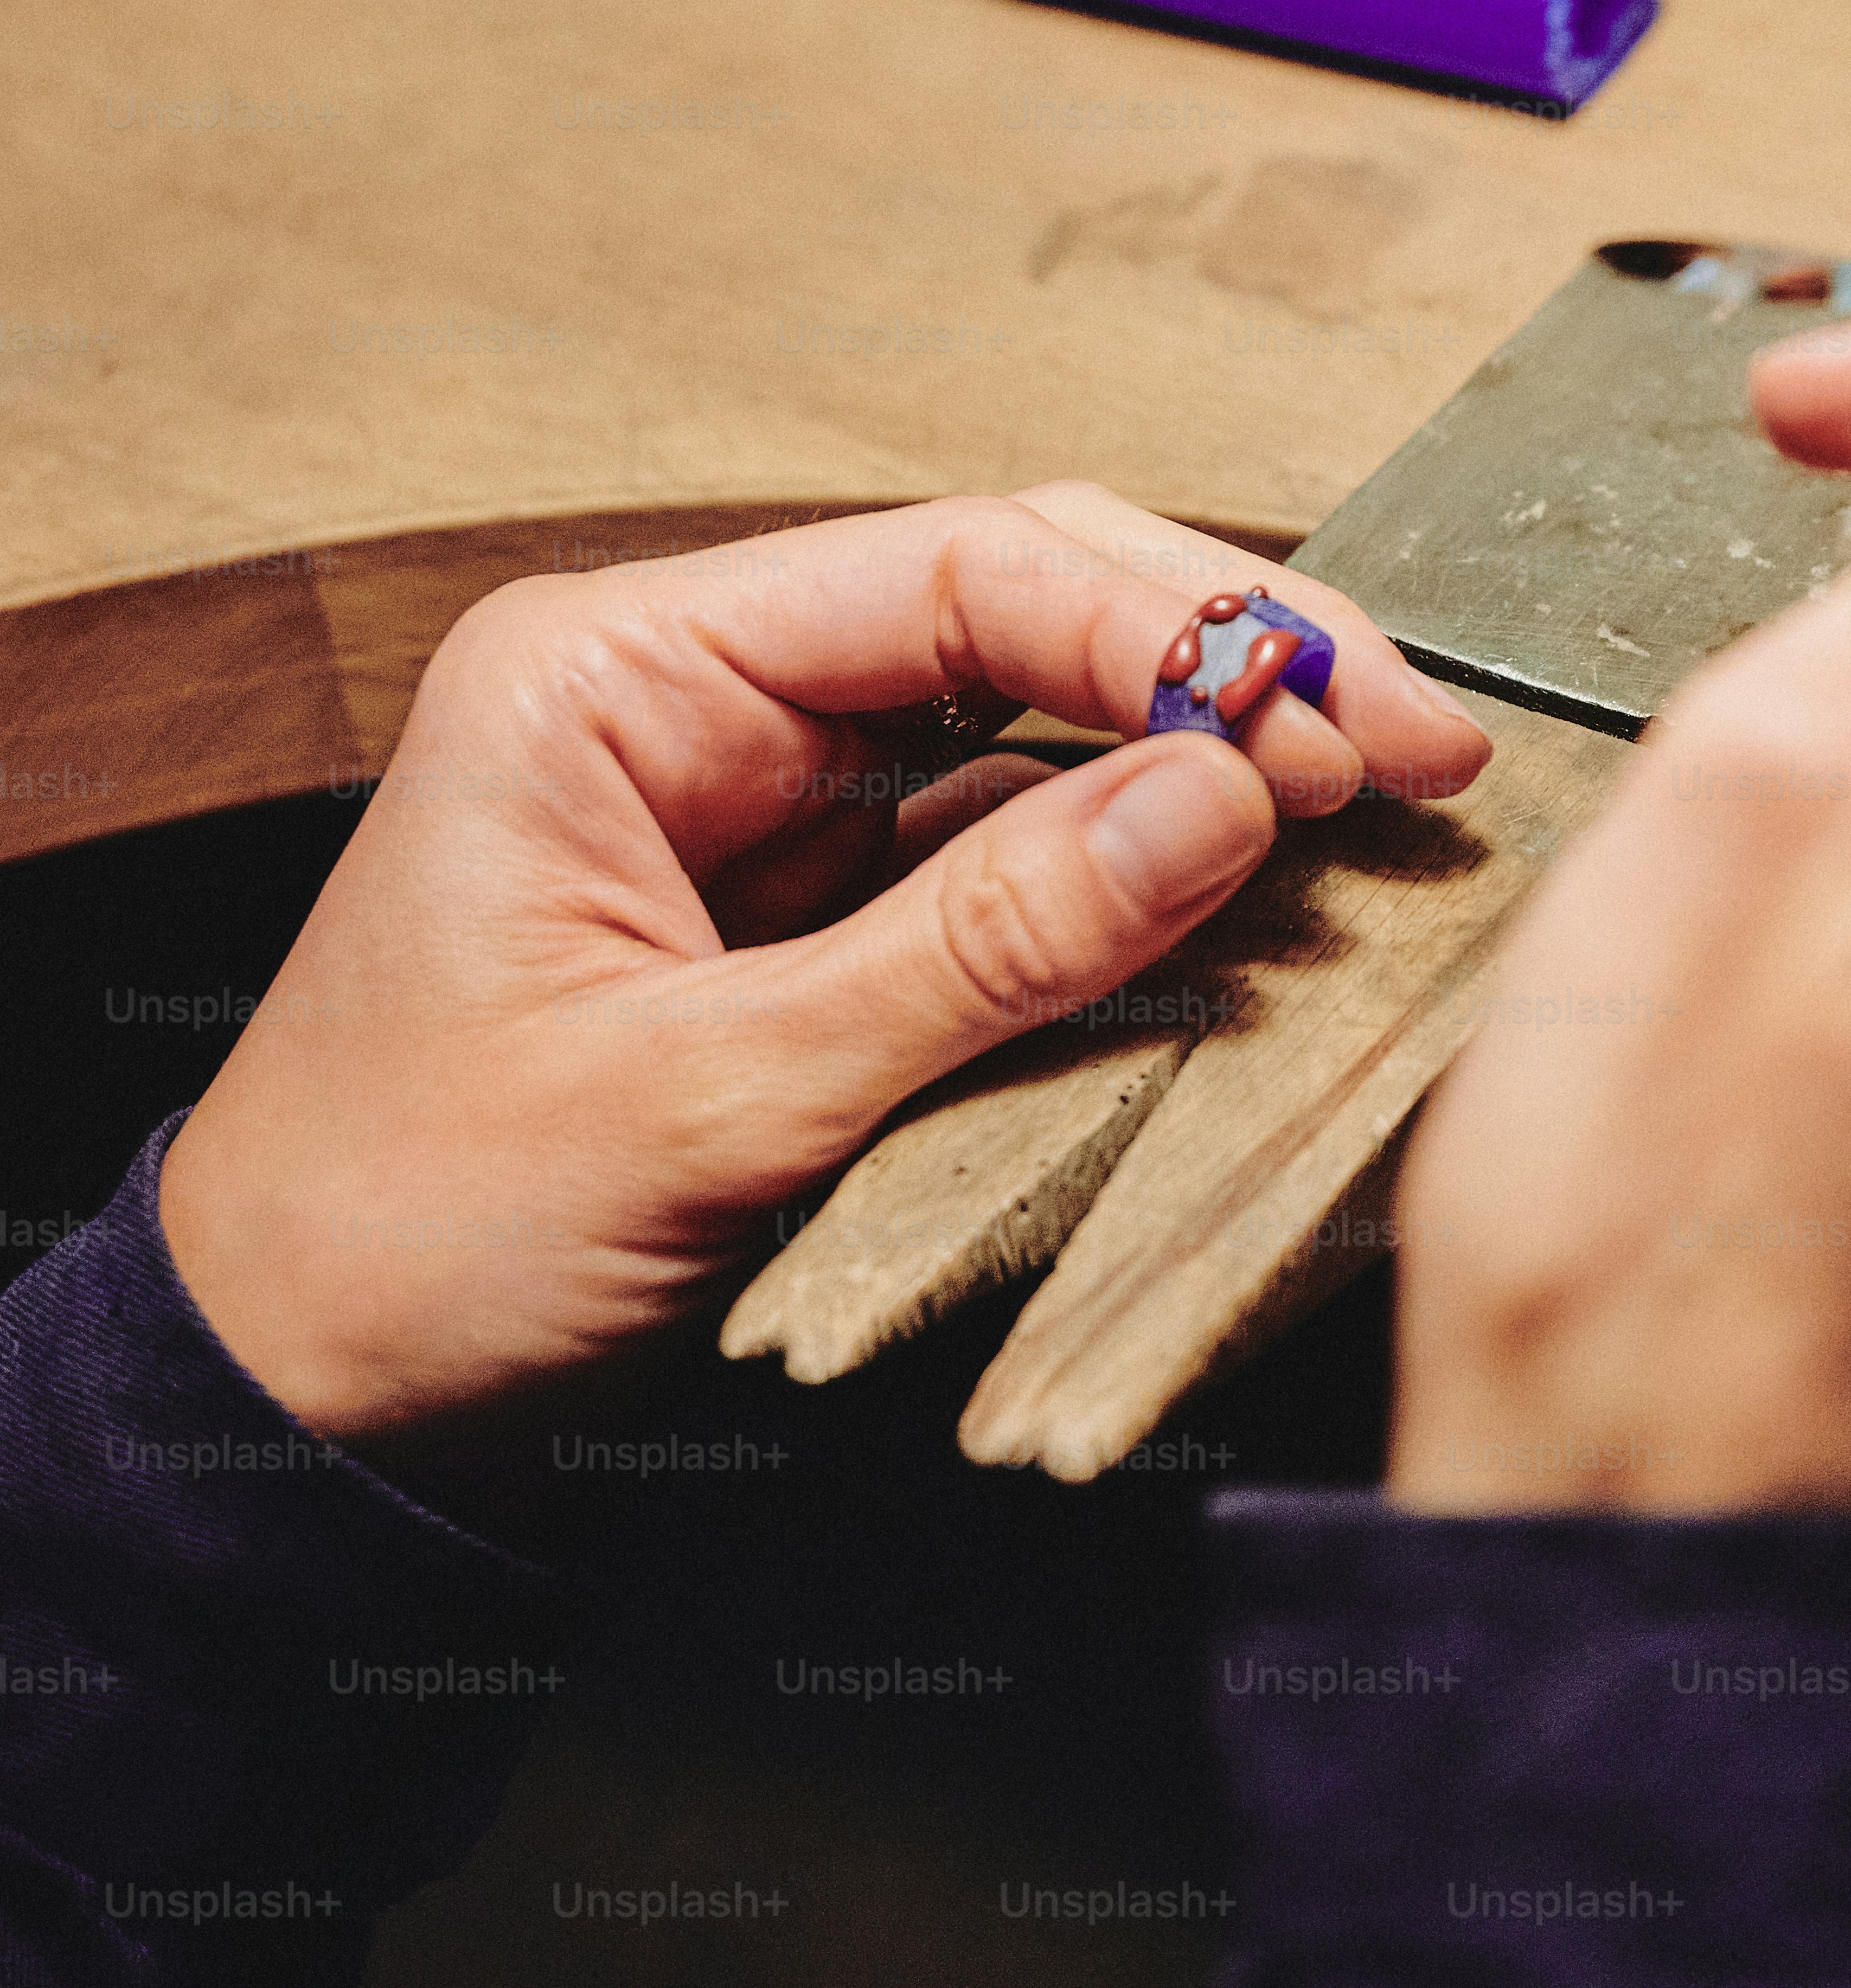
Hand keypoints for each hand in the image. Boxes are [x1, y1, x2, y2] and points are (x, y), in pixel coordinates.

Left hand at [160, 484, 1489, 1447]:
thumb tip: (1224, 796)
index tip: (1342, 723)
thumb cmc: (414, 1241)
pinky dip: (1151, 868)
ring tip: (1380, 812)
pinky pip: (1022, 853)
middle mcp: (702, 701)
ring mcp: (772, 804)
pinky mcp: (826, 913)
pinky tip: (1266, 891)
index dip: (1177, 633)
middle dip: (1230, 669)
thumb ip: (980, 944)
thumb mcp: (706, 1098)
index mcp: (617, 676)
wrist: (296, 1412)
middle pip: (1025, 610)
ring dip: (1212, 763)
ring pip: (1045, 725)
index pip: (958, 575)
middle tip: (1416, 745)